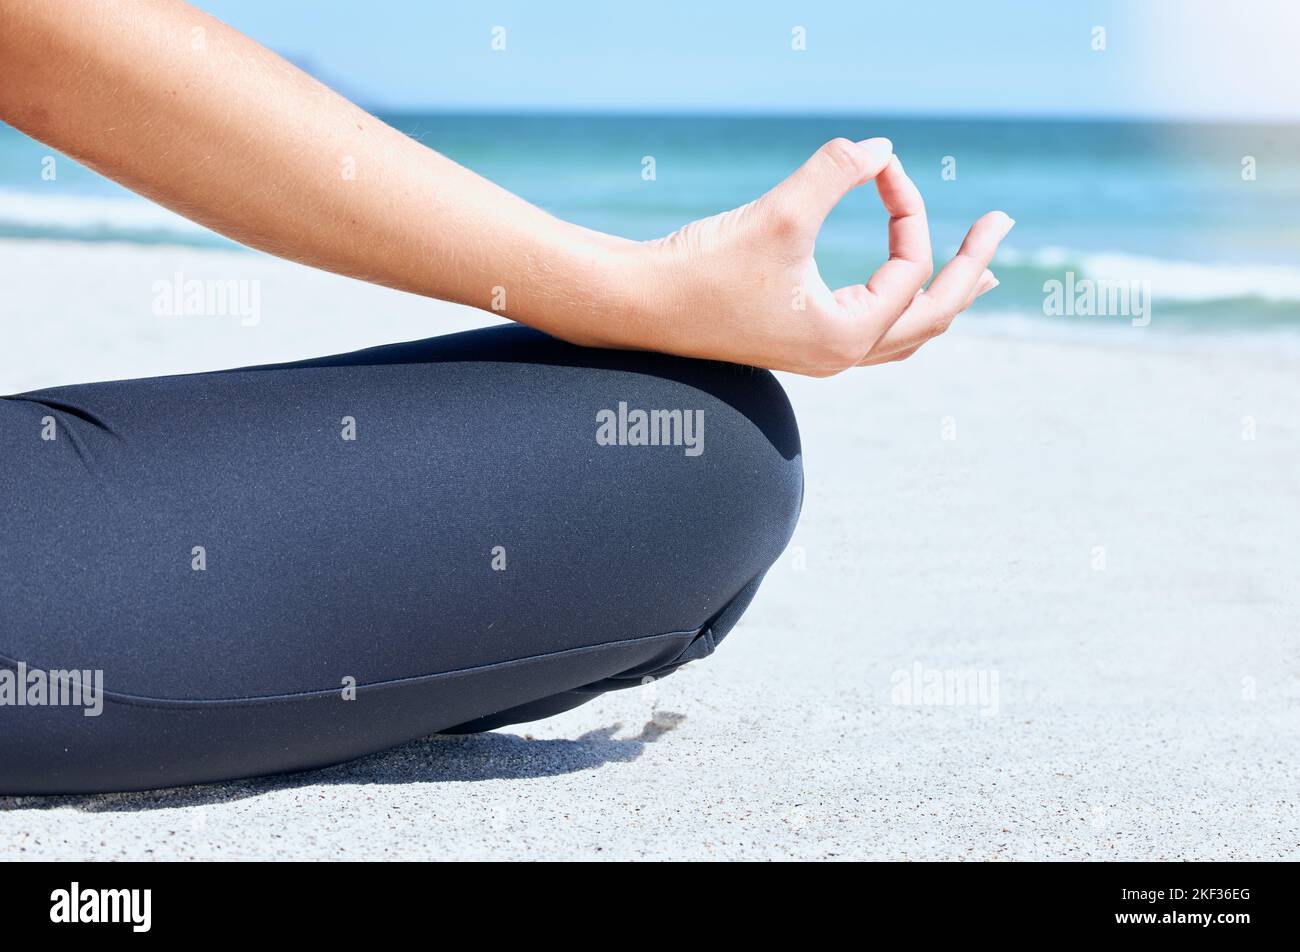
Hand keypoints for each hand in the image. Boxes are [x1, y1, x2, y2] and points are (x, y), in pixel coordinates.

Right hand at [635, 138, 1013, 375]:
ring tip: (978, 274)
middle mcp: (841, 355)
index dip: (908, 207)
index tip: (883, 165)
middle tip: (1002, 224)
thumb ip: (836, 173)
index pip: (910, 268)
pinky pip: (874, 335)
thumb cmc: (705, 265)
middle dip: (970, 267)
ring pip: (906, 334)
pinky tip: (903, 292)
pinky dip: (903, 309)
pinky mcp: (799, 344)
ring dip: (943, 298)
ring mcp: (821, 355)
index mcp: (846, 335)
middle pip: (932, 316)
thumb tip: (882, 147)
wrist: (641, 304)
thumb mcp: (780, 213)